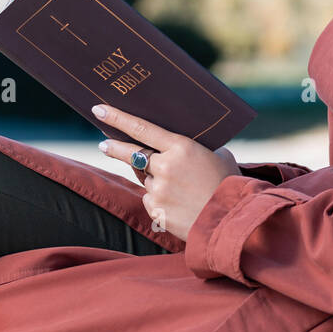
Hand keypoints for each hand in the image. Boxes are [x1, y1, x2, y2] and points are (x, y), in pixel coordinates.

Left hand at [93, 103, 240, 240]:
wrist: (232, 221)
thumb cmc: (230, 184)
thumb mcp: (220, 156)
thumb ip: (198, 151)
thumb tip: (184, 151)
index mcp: (182, 148)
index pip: (142, 129)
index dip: (118, 118)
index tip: (100, 110)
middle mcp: (165, 167)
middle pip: (132, 155)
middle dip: (114, 148)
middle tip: (103, 144)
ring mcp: (159, 190)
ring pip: (148, 180)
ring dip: (159, 182)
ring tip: (185, 190)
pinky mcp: (156, 210)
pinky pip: (152, 200)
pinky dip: (162, 200)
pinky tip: (182, 205)